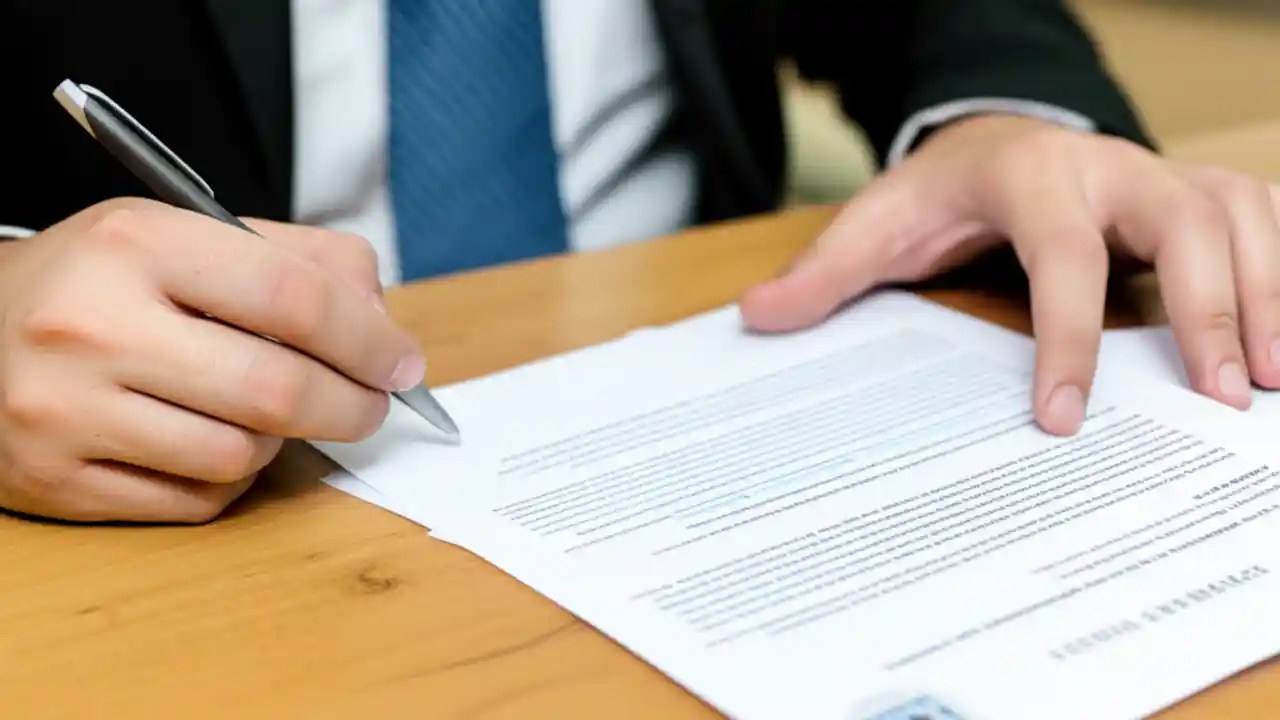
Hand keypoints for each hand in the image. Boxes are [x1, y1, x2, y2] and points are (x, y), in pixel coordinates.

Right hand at [0, 198, 424, 522]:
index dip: (369, 339)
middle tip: (370, 404)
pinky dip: (228, 480)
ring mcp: (66, 410)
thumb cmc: (99, 283)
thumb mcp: (183, 235)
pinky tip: (210, 443)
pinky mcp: (55, 481)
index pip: (294, 298)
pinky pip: (196, 502)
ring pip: (241, 454)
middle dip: (351, 405)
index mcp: (136, 243)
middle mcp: (92, 326)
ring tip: (262, 411)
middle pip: (278, 390)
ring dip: (279, 441)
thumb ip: (295, 258)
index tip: (402, 363)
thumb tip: (379, 319)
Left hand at [740, 115, 1279, 435]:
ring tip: (1273, 386)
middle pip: (1186, 221)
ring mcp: (1162, 176)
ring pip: (1242, 215)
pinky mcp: (1197, 196)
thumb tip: (757, 318)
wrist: (994, 140)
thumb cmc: (940, 190)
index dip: (1069, 335)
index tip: (1062, 419)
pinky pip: (1261, 224)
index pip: (1064, 255)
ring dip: (1269, 293)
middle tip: (1223, 400)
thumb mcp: (877, 224)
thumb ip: (826, 272)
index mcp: (1031, 176)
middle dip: (1211, 308)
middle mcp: (1111, 167)